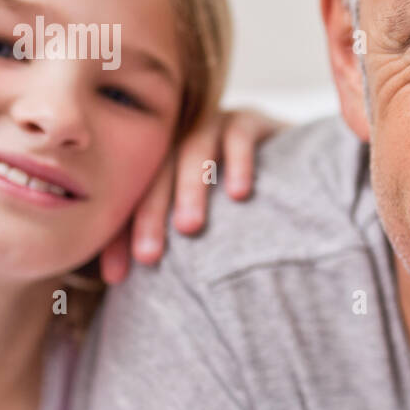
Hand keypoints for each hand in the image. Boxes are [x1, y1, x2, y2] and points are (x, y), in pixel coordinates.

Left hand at [98, 107, 287, 283]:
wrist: (294, 173)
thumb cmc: (240, 217)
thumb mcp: (202, 231)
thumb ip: (174, 247)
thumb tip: (126, 290)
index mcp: (160, 168)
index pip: (130, 199)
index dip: (119, 236)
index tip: (115, 276)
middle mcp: (181, 142)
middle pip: (156, 175)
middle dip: (150, 216)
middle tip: (149, 257)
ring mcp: (215, 126)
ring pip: (193, 152)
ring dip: (190, 190)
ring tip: (190, 228)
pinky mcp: (251, 119)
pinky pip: (239, 135)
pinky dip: (238, 163)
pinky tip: (240, 194)